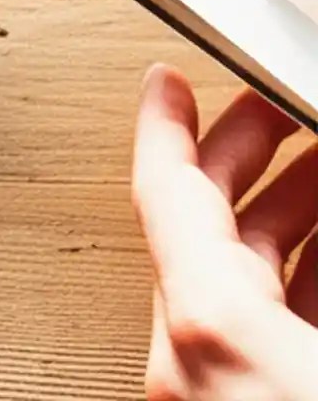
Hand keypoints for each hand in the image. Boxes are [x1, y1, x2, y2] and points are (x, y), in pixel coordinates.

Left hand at [133, 65, 317, 399]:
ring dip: (279, 220)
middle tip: (278, 112)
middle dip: (244, 159)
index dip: (166, 123)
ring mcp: (201, 394)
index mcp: (211, 326)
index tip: (166, 82)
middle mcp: (188, 364)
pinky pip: (247, 329)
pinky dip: (287, 281)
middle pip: (197, 228)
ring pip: (226, 281)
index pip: (165, 192)